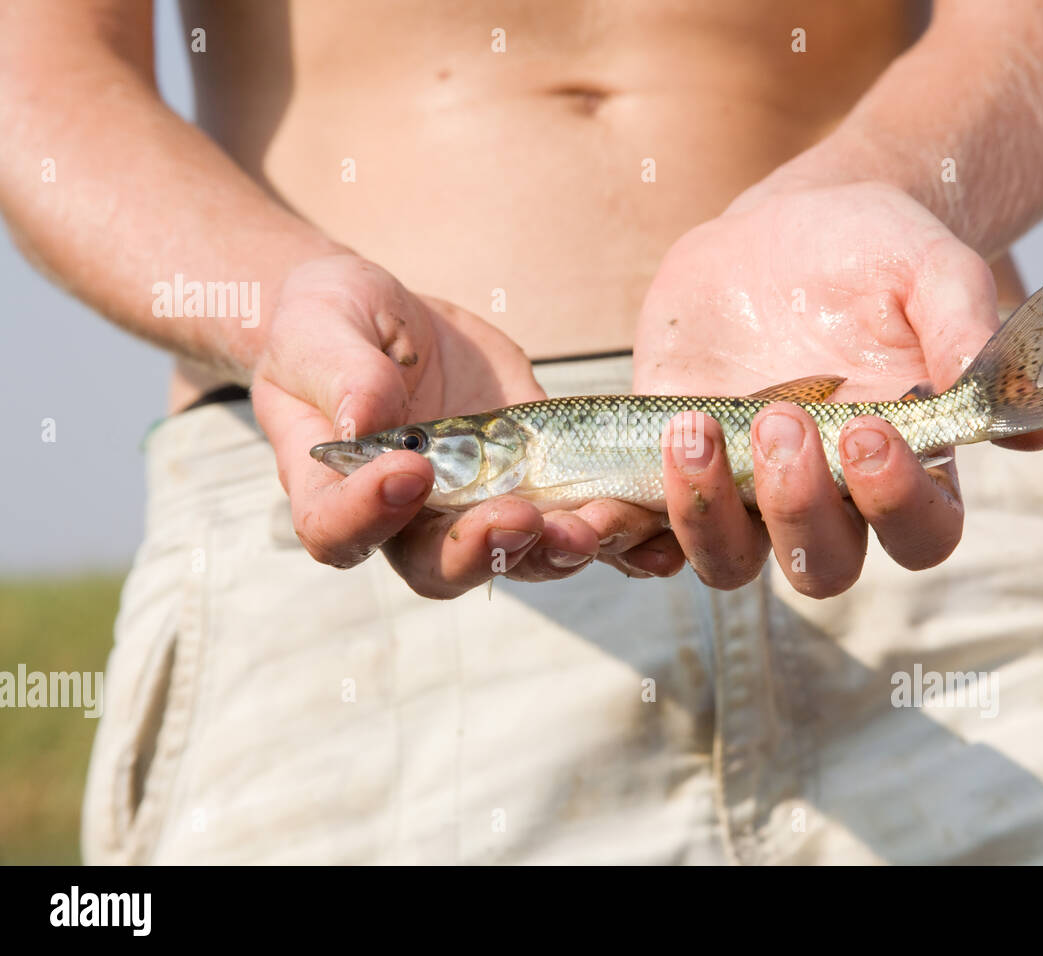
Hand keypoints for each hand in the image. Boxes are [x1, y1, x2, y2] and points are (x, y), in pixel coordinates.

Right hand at [252, 255, 674, 597]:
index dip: (368, 516)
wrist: (395, 323)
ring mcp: (479, 509)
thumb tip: (368, 419)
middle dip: (484, 549)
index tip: (408, 472)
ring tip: (591, 523)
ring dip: (558, 549)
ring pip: (520, 557)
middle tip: (520, 517)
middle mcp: (408, 521)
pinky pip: (578, 525)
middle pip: (440, 566)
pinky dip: (621, 537)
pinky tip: (656, 535)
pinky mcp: (541, 486)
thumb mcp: (321, 325)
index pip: (337, 529)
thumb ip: (341, 373)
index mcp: (335, 489)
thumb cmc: (333, 322)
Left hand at [635, 182, 1042, 596]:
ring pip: (732, 562)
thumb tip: (1032, 430)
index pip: (922, 531)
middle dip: (800, 507)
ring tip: (695, 424)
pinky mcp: (677, 468)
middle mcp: (829, 497)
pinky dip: (637, 521)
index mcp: (906, 463)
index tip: (869, 429)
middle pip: (822, 565)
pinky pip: (655, 526)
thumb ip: (971, 332)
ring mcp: (747, 489)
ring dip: (711, 513)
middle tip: (782, 422)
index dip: (899, 503)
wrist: (785, 229)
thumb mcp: (930, 266)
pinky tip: (623, 480)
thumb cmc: (874, 249)